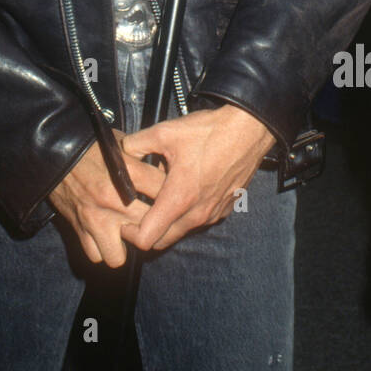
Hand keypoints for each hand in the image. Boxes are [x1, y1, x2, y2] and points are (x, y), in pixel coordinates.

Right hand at [49, 132, 165, 267]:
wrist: (53, 150)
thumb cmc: (89, 146)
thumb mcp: (118, 145)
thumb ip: (141, 161)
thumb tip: (165, 172)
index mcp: (127, 174)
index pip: (164, 192)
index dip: (174, 194)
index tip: (174, 196)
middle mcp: (114, 201)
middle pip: (150, 229)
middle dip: (154, 226)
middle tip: (152, 219)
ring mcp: (95, 219)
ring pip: (119, 255)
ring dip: (123, 246)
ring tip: (125, 232)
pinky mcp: (79, 229)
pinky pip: (96, 256)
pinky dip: (100, 248)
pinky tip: (105, 234)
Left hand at [120, 104, 275, 251]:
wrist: (248, 130)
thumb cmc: (209, 132)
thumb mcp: (164, 132)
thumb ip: (135, 145)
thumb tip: (121, 152)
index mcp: (179, 199)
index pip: (148, 238)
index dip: (130, 234)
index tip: (123, 222)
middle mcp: (197, 213)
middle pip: (163, 241)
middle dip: (146, 233)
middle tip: (135, 215)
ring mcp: (213, 213)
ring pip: (182, 230)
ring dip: (168, 222)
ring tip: (159, 198)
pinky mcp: (225, 208)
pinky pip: (200, 219)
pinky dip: (187, 213)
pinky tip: (184, 190)